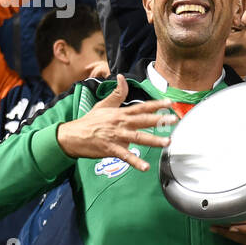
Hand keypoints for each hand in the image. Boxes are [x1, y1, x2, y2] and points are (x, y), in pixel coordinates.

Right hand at [54, 74, 176, 169]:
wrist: (71, 136)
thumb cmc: (89, 121)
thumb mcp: (103, 105)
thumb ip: (117, 94)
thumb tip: (122, 78)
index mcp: (120, 113)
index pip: (141, 107)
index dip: (156, 104)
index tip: (170, 103)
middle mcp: (120, 123)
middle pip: (143, 121)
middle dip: (159, 120)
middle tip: (174, 120)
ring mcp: (116, 136)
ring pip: (138, 138)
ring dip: (153, 140)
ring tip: (167, 143)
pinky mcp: (111, 149)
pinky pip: (126, 156)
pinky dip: (135, 161)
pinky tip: (145, 167)